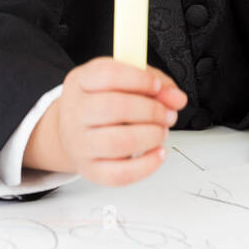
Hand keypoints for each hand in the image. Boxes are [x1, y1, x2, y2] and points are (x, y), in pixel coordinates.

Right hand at [28, 57, 187, 186]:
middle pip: (113, 108)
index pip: (109, 75)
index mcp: (81, 81)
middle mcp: (75, 111)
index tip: (158, 86)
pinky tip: (158, 153)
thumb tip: (176, 98)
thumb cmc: (100, 102)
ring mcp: (80, 143)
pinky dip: (146, 164)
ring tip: (161, 131)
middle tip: (167, 114)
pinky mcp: (90, 170)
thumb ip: (152, 83)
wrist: (72, 131)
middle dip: (151, 110)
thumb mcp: (123, 80)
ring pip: (117, 142)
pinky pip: (119, 174)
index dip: (140, 80)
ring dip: (150, 136)